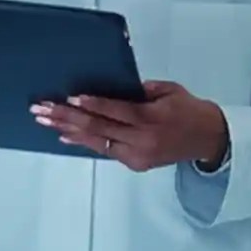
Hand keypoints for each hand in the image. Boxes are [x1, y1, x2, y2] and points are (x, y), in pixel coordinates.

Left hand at [32, 81, 228, 172]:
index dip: (92, 104)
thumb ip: (140, 90)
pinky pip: (104, 150)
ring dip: (67, 130)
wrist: (208, 139)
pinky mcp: (134, 164)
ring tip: (44, 121)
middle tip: (42, 109)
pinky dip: (83, 141)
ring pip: (96, 141)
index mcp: (152, 117)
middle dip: (67, 117)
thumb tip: (110, 86)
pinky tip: (63, 135)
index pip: (117, 110)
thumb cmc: (188, 108)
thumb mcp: (168, 90)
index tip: (69, 97)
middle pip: (99, 127)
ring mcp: (137, 155)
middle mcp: (142, 139)